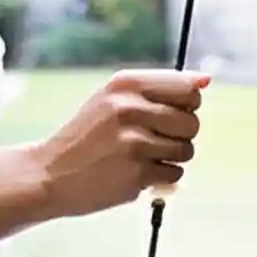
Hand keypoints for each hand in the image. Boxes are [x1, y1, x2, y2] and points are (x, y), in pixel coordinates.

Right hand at [30, 68, 210, 218]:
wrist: (48, 173)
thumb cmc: (90, 134)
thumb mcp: (115, 98)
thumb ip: (162, 86)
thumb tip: (207, 79)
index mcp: (126, 84)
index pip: (189, 90)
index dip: (188, 105)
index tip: (169, 113)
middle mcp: (129, 109)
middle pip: (192, 122)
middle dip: (180, 135)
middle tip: (152, 139)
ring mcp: (133, 142)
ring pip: (186, 150)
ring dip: (170, 157)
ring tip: (140, 156)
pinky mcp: (136, 173)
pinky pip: (175, 174)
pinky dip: (161, 177)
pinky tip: (135, 172)